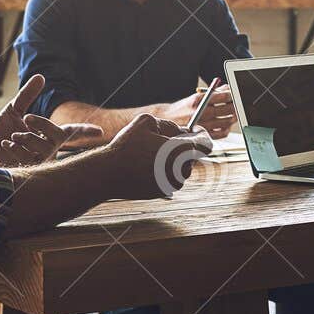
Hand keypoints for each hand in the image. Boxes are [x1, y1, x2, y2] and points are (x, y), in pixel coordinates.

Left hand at [0, 74, 99, 167]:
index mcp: (49, 135)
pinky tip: (7, 143)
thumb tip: (41, 76)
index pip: (72, 132)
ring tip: (13, 136)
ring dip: (26, 137)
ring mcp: (40, 162)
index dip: (86, 131)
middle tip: (27, 117)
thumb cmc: (1, 132)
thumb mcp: (14, 110)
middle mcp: (49, 149)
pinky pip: (29, 157)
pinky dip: (16, 147)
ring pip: (44, 147)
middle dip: (43, 124)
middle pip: (58, 135)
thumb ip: (27, 95)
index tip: (101, 131)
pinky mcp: (28, 171)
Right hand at [99, 114, 213, 199]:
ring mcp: (173, 183)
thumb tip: (181, 131)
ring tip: (151, 152)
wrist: (108, 174)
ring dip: (172, 158)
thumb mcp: (147, 121)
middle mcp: (181, 170)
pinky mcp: (164, 192)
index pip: (205, 143)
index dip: (201, 134)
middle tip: (164, 139)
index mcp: (181, 152)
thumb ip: (169, 124)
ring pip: (181, 166)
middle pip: (192, 155)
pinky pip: (170, 177)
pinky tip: (147, 165)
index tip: (195, 130)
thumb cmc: (126, 146)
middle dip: (182, 145)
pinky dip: (164, 170)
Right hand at [164, 84, 235, 139]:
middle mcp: (199, 112)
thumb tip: (228, 88)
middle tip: (240, 105)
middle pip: (226, 109)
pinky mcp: (202, 135)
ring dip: (234, 117)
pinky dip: (227, 128)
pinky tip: (227, 124)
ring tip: (236, 114)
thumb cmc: (184, 107)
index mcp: (197, 100)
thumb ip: (213, 92)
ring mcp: (201, 124)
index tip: (237, 94)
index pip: (221, 96)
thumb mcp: (196, 96)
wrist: (167, 120)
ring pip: (226, 121)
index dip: (232, 95)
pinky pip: (221, 133)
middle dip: (236, 106)